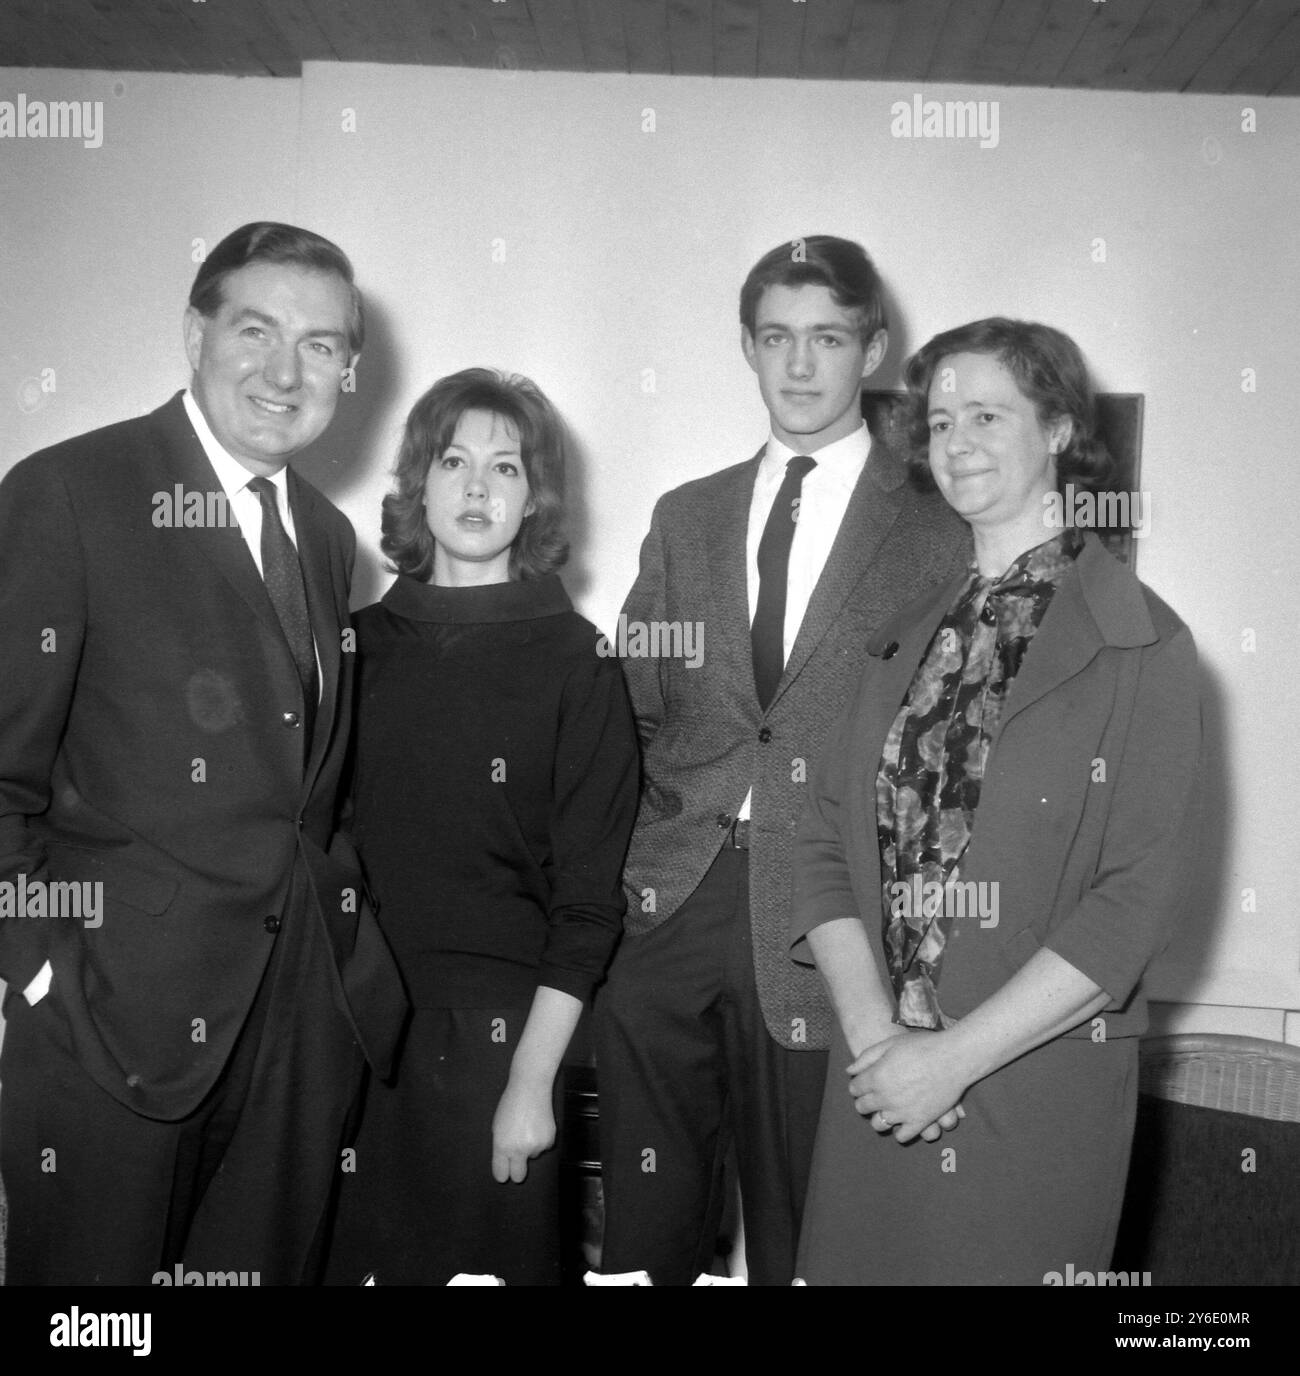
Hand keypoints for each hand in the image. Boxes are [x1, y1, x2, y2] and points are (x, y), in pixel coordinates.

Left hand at [491, 1080, 555, 1182]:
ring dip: (530, 1147)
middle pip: (518, 1176)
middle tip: (517, 1160)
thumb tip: (507, 1160)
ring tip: (528, 1126)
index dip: (502, 1174)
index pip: (501, 1174)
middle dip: (517, 1173)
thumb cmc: (511, 1104)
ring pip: (532, 1157)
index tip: (504, 1172)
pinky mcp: (550, 1141)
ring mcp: (536, 1146)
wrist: (531, 1088)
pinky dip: (541, 1140)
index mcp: (502, 1147)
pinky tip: (538, 1124)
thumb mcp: (498, 1127)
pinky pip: (544, 1147)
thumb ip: (501, 1146)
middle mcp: (519, 1150)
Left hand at [845, 1030, 969, 1143]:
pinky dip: (899, 1131)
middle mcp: (885, 1097)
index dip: (857, 1085)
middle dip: (864, 1101)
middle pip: (863, 1107)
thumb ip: (867, 1057)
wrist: (954, 1057)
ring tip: (886, 1109)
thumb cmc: (922, 1046)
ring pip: (878, 1124)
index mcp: (875, 1077)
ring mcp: (902, 1112)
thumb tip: (850, 1071)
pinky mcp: (920, 1122)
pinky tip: (902, 1120)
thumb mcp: (890, 1043)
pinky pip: (902, 1136)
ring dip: (879, 1117)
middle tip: (872, 1096)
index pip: (854, 1088)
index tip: (863, 1082)